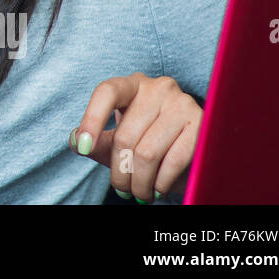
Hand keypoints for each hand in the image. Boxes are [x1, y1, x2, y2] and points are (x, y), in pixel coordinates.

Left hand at [69, 72, 200, 202]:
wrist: (191, 150)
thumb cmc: (149, 141)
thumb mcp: (119, 139)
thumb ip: (97, 141)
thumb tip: (77, 142)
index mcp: (131, 85)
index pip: (106, 92)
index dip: (92, 119)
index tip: (84, 148)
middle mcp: (157, 88)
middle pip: (125, 135)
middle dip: (120, 171)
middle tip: (122, 190)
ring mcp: (182, 103)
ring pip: (148, 153)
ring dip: (140, 182)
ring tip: (139, 193)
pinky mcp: (202, 124)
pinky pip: (174, 161)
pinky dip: (161, 182)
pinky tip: (157, 188)